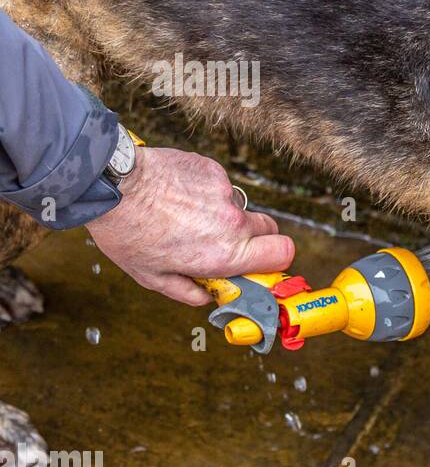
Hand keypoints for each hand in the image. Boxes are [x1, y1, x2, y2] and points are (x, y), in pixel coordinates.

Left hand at [86, 147, 294, 305]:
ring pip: (239, 207)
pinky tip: (177, 194)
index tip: (259, 262)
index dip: (276, 258)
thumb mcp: (152, 277)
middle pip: (270, 229)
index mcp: (225, 253)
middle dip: (254, 238)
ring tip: (186, 215)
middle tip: (224, 242)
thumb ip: (188, 292)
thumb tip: (207, 297)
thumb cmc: (127, 232)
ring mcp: (225, 192)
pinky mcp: (213, 169)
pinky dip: (205, 192)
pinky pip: (220, 185)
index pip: (283, 253)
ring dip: (223, 214)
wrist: (111, 184)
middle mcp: (233, 222)